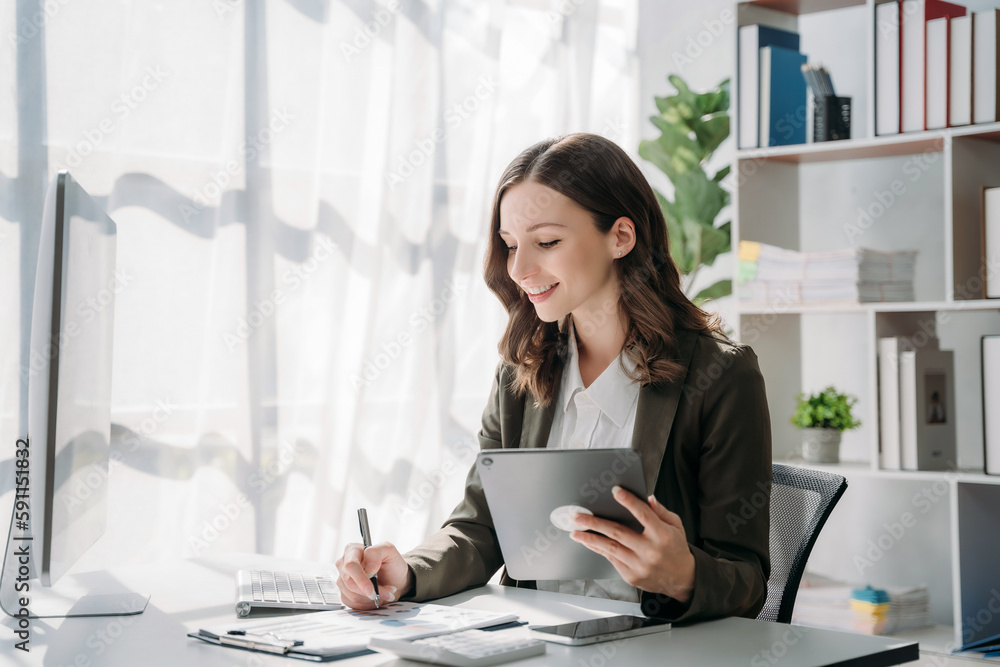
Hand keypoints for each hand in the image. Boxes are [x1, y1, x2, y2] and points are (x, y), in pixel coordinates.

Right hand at [335, 541, 412, 609]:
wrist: (395, 581)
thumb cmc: (392, 565)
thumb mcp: (390, 552)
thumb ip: (376, 553)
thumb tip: (367, 567)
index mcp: (352, 550)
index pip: (351, 565)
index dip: (361, 579)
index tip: (373, 589)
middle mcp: (344, 564)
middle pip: (349, 582)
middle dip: (370, 591)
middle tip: (387, 592)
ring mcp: (342, 580)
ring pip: (351, 595)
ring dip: (371, 598)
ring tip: (385, 593)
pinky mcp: (344, 594)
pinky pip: (352, 603)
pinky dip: (367, 603)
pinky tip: (376, 597)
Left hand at [570, 486, 695, 602]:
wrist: (682, 579)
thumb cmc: (676, 549)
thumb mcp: (676, 526)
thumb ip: (661, 512)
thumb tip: (648, 498)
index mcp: (663, 535)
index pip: (643, 514)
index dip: (628, 501)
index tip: (615, 491)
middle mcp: (650, 551)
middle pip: (618, 532)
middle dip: (595, 523)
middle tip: (579, 516)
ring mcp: (640, 565)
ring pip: (610, 548)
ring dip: (590, 538)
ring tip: (576, 531)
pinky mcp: (631, 576)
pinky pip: (611, 559)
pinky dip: (598, 549)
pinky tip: (588, 542)